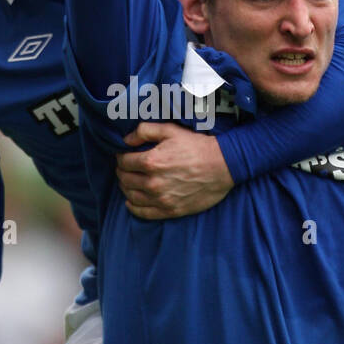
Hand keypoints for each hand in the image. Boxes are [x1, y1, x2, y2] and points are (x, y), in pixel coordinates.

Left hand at [116, 122, 233, 219]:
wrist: (222, 165)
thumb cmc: (197, 146)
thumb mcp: (171, 130)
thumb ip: (145, 131)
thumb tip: (126, 140)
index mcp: (151, 161)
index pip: (124, 162)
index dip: (121, 157)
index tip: (124, 156)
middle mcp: (153, 182)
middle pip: (125, 179)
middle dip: (122, 172)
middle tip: (125, 168)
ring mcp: (161, 198)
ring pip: (131, 196)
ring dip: (126, 188)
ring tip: (129, 182)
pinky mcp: (170, 210)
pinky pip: (144, 213)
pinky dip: (133, 207)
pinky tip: (131, 202)